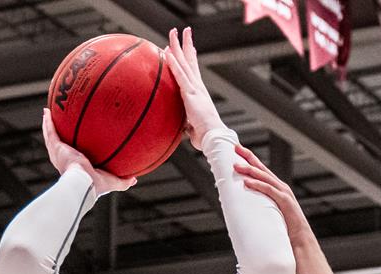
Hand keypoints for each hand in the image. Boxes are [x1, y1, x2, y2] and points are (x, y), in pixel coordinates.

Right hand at [41, 110, 136, 193]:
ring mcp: (58, 153)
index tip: (75, 139)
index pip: (73, 155)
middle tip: (59, 122)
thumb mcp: (112, 181)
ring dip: (49, 124)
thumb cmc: (97, 185)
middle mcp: (64, 160)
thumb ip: (123, 180)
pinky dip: (47, 121)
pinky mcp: (55, 148)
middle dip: (59, 134)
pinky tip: (46, 111)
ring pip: (51, 136)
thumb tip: (135, 178)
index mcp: (75, 167)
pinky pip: (50, 132)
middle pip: (59, 143)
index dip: (72, 148)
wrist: (84, 183)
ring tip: (48, 112)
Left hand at [161, 28, 224, 148]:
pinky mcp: (190, 94)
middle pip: (191, 60)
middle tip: (184, 30)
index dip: (190, 58)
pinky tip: (167, 52)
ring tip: (173, 32)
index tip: (189, 46)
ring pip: (184, 62)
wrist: (212, 137)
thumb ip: (187, 123)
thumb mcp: (192, 126)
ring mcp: (194, 88)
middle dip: (187, 44)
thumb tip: (184, 128)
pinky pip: (180, 75)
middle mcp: (198, 86)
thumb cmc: (204, 136)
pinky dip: (174, 63)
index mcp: (199, 93)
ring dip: (178, 46)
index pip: (193, 71)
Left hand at [230, 145, 311, 243]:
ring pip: (264, 177)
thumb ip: (260, 206)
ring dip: (250, 170)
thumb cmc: (285, 228)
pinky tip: (247, 182)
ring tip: (236, 165)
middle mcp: (281, 187)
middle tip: (236, 148)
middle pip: (262, 168)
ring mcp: (284, 193)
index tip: (237, 150)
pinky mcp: (285, 202)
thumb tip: (243, 206)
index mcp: (277, 188)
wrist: (301, 239)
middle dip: (249, 157)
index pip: (261, 170)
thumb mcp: (270, 213)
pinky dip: (258, 185)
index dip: (250, 159)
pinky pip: (269, 191)